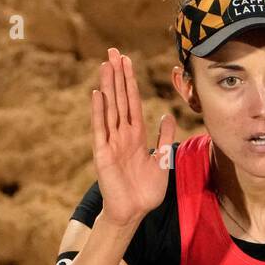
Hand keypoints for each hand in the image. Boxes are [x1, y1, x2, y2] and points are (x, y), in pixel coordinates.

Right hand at [92, 46, 176, 227]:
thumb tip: (166, 116)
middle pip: (120, 99)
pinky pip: (100, 129)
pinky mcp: (103, 153)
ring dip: (108, 87)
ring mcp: (111, 142)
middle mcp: (123, 135)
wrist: (133, 212)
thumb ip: (164, 139)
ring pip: (110, 109)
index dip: (131, 82)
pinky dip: (99, 111)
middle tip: (114, 52)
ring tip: (106, 64)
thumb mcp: (162, 162)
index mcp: (136, 136)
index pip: (133, 103)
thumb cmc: (146, 191)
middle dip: (118, 76)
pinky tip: (98, 94)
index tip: (128, 61)